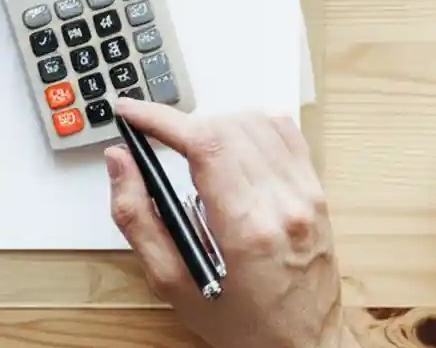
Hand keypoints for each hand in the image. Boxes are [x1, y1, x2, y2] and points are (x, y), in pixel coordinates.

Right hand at [105, 99, 340, 347]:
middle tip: (157, 142)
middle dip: (183, 125)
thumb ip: (137, 217)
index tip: (131, 112)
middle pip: (226, 127)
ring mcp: (306, 195)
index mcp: (246, 229)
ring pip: (255, 121)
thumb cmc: (240, 324)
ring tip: (194, 151)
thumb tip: (119, 162)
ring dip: (216, 124)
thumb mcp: (171, 283)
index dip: (160, 118)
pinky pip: (285, 133)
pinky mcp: (316, 191)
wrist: (302, 346)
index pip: (204, 144)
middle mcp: (283, 204)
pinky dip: (251, 127)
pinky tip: (233, 149)